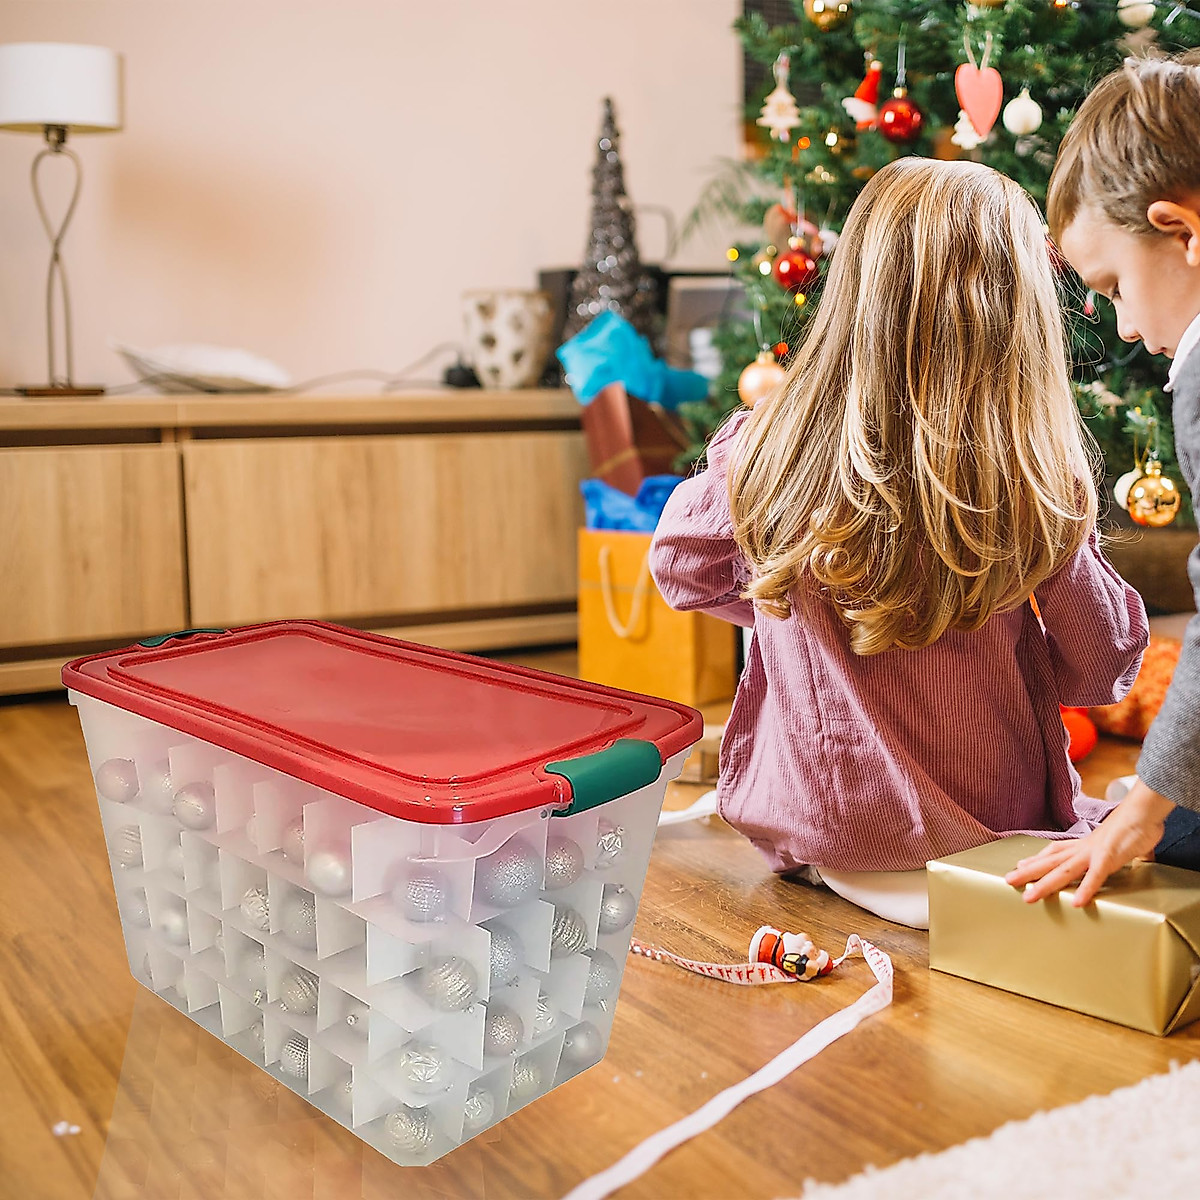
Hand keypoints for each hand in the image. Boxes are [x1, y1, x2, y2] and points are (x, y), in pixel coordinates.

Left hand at [1004, 780, 1175, 906]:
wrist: (1145, 810)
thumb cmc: (1135, 825)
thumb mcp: (1122, 842)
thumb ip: (1124, 852)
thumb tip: (1140, 857)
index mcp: (1085, 844)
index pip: (1055, 851)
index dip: (1037, 858)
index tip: (1020, 865)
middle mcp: (1083, 847)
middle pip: (1050, 861)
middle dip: (1028, 872)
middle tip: (1008, 880)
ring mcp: (1094, 852)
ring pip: (1063, 870)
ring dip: (1045, 884)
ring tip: (1029, 897)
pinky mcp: (1109, 857)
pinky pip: (1095, 876)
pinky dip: (1085, 889)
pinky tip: (1077, 903)